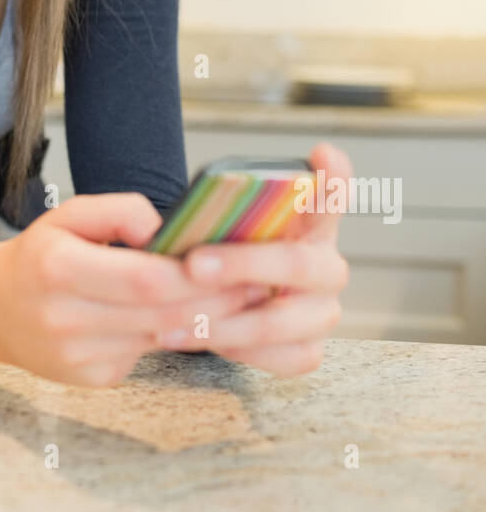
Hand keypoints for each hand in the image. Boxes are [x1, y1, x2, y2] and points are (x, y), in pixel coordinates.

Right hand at [0, 191, 273, 386]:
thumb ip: (116, 210)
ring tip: (245, 299)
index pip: (140, 279)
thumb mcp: (67, 215)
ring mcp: (78, 358)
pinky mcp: (91, 380)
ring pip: (159, 338)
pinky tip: (196, 318)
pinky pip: (146, 355)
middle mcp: (65, 319)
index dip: (190, 275)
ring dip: (207, 320)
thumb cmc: (38, 255)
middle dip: (215, 300)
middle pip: (159, 314)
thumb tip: (163, 227)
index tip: (229, 259)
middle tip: (258, 282)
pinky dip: (173, 335)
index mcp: (57, 269)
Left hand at [159, 142, 351, 375]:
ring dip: (227, 323)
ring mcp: (323, 311)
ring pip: (285, 320)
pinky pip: (281, 357)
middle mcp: (326, 265)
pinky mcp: (309, 349)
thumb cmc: (221, 254)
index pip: (333, 193)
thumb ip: (222, 214)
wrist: (215, 304)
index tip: (322, 154)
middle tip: (194, 264)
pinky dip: (237, 351)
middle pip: (298, 264)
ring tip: (177, 321)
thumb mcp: (221, 228)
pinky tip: (202, 339)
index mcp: (310, 224)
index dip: (334, 177)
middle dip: (242, 265)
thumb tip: (183, 210)